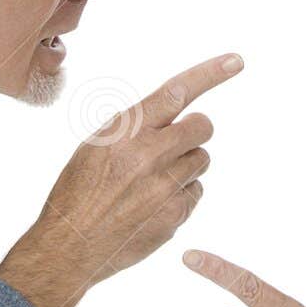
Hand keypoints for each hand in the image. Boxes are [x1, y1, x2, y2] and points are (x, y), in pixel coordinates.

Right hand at [0, 53, 243, 306]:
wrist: (69, 246)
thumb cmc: (78, 192)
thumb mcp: (95, 145)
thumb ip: (135, 128)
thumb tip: (170, 117)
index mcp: (125, 131)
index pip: (176, 92)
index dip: (210, 74)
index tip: (236, 61)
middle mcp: (148, 154)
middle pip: (201, 127)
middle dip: (194, 132)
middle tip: (172, 145)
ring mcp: (164, 186)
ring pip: (201, 160)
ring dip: (185, 166)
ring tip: (152, 182)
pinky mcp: (174, 215)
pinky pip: (195, 192)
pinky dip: (181, 196)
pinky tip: (152, 206)